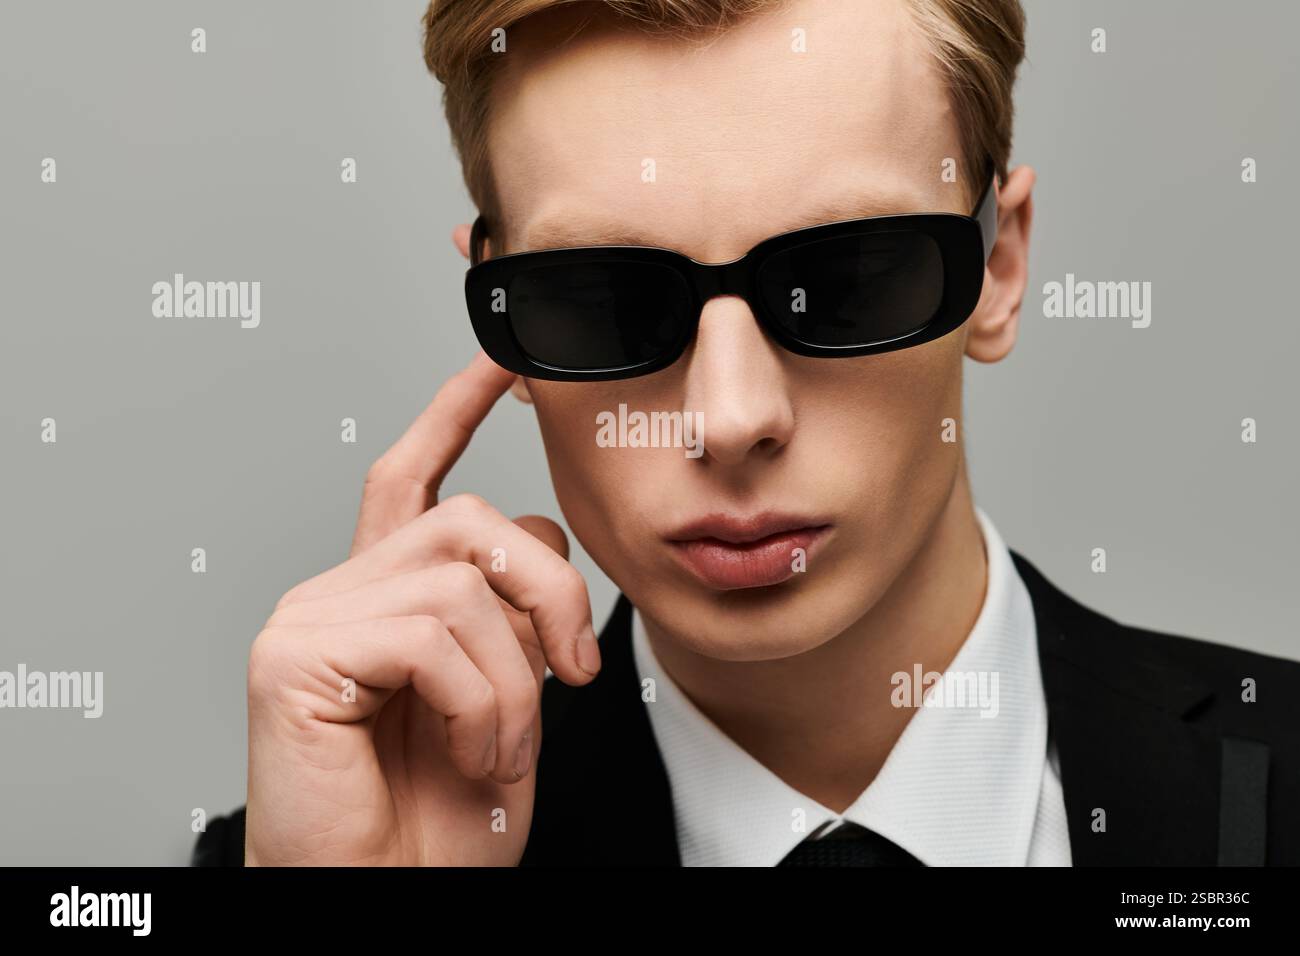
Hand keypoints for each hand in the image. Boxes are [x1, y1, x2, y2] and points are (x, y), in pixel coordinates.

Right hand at [244, 243, 599, 863]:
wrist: (391, 900)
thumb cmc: (440, 822)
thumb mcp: (508, 695)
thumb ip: (511, 609)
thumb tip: (538, 536)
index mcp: (388, 598)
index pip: (413, 479)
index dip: (455, 414)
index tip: (496, 363)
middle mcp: (341, 593)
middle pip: (472, 521)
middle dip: (552, 593)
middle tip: (577, 674)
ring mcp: (311, 617)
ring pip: (463, 579)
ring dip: (515, 680)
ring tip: (500, 746)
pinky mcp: (294, 653)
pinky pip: (430, 633)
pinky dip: (481, 703)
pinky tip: (468, 750)